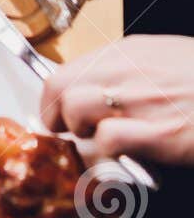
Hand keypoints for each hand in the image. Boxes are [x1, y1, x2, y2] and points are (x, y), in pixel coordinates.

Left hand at [40, 36, 193, 165]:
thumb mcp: (165, 60)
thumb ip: (130, 71)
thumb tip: (100, 90)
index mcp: (127, 53)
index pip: (64, 71)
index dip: (52, 100)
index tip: (55, 117)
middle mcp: (126, 71)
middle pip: (60, 91)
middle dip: (57, 119)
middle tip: (69, 138)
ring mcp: (140, 101)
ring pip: (76, 114)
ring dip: (82, 138)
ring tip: (100, 151)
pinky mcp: (158, 133)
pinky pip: (107, 142)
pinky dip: (108, 158)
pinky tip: (125, 164)